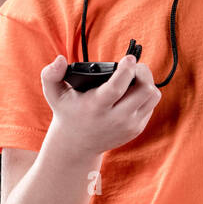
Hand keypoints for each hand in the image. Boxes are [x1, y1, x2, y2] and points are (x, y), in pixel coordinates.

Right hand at [39, 52, 161, 157]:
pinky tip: (134, 90)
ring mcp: (128, 125)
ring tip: (136, 76)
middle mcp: (115, 118)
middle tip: (133, 65)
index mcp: (96, 107)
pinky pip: (151, 105)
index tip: (129, 58)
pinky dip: (146, 94)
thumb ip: (50, 74)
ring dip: (147, 82)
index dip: (126, 70)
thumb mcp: (53, 93)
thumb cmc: (67, 112)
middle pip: (143, 90)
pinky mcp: (136, 128)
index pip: (117, 88)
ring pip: (152, 96)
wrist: (77, 145)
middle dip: (142, 72)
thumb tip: (59, 59)